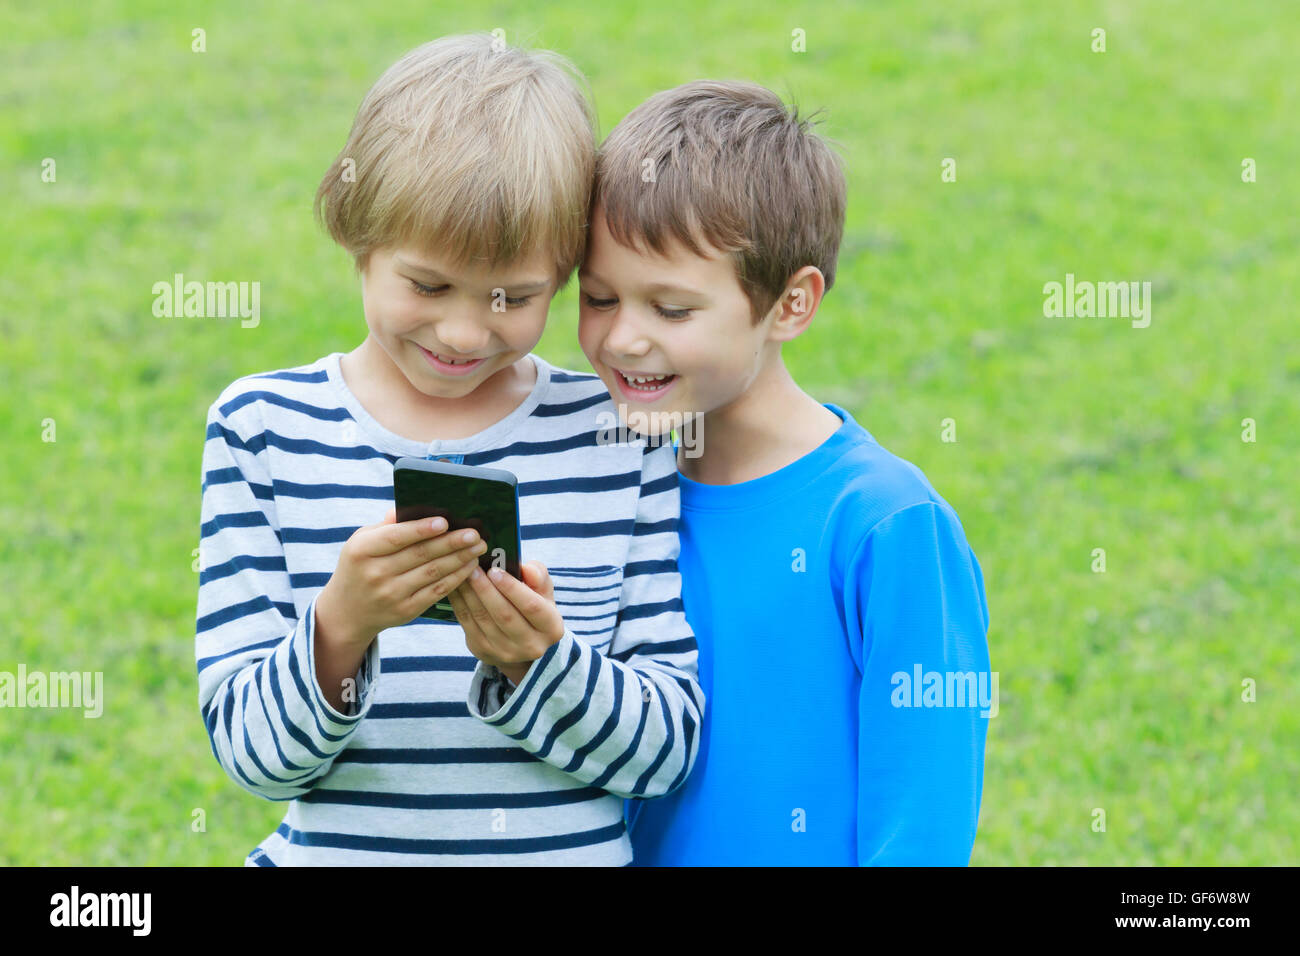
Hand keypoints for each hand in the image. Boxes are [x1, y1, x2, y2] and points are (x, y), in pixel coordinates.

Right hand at [315, 507, 486, 649]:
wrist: (348, 612)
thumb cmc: (360, 566)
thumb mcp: (362, 543)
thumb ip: (387, 526)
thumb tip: (415, 508)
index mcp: (361, 551)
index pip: (395, 537)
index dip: (421, 529)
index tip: (445, 521)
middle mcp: (375, 574)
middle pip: (420, 555)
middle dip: (451, 543)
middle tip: (474, 533)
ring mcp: (390, 595)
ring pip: (432, 573)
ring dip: (459, 559)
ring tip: (478, 547)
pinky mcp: (405, 611)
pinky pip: (436, 592)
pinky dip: (456, 578)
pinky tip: (469, 566)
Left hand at [449, 560, 564, 684]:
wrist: (519, 640)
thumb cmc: (533, 605)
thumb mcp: (543, 591)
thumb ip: (538, 576)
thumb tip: (526, 569)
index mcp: (552, 628)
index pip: (532, 607)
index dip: (512, 588)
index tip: (495, 570)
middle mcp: (532, 646)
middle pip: (505, 615)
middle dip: (487, 590)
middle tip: (473, 569)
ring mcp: (506, 652)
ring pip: (483, 620)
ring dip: (470, 595)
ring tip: (463, 574)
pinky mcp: (484, 652)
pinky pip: (468, 624)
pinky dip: (460, 604)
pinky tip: (456, 588)